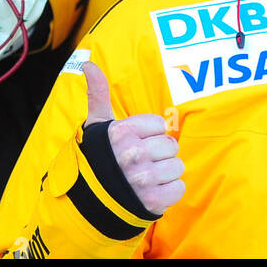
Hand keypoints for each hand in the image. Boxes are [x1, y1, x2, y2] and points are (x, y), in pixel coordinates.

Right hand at [84, 60, 183, 215]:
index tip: (134, 143)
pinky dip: (170, 192)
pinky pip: (179, 188)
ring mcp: (143, 179)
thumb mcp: (96, 125)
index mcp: (121, 133)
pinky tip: (152, 192)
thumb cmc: (98, 159)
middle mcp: (132, 154)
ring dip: (166, 174)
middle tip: (142, 162)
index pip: (159, 125)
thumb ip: (98, 92)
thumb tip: (87, 62)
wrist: (89, 204)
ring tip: (147, 178)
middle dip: (160, 154)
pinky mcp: (152, 201)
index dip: (149, 134)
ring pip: (178, 166)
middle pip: (171, 145)